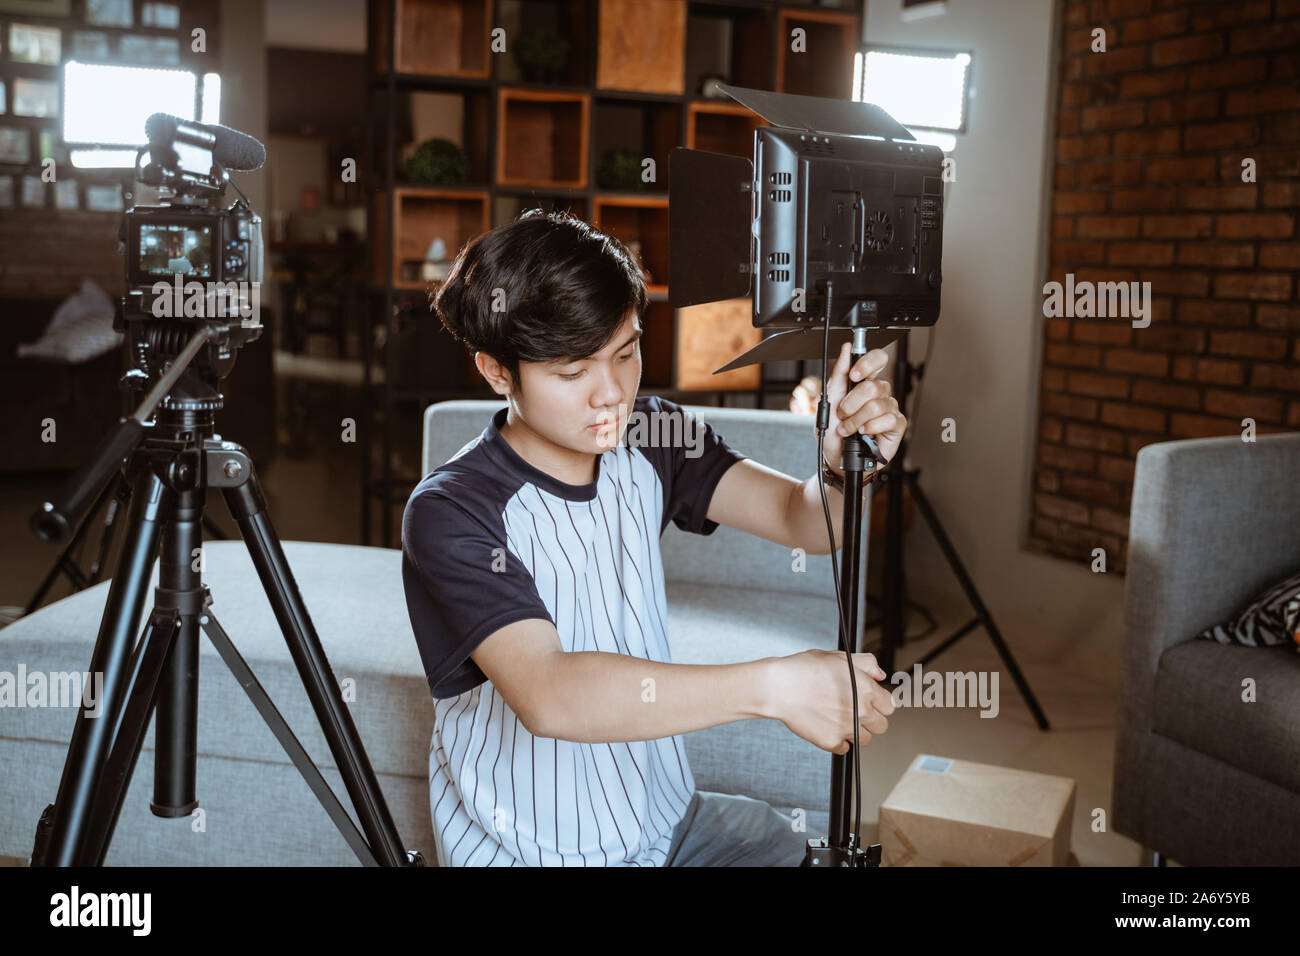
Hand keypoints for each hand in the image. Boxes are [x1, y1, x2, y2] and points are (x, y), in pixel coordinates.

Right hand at [766, 649, 895, 754]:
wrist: (779, 687)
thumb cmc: (804, 670)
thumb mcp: (838, 657)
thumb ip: (866, 663)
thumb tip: (879, 673)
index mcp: (866, 689)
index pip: (889, 706)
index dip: (879, 703)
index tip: (870, 702)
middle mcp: (861, 710)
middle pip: (881, 726)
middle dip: (870, 719)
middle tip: (854, 711)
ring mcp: (847, 728)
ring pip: (865, 740)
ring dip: (856, 732)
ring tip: (839, 719)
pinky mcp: (832, 742)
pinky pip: (844, 748)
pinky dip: (838, 741)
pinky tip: (827, 726)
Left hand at [820, 342, 906, 475]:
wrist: (835, 457)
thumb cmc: (833, 431)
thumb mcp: (829, 400)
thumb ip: (839, 374)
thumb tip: (845, 349)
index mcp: (864, 382)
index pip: (877, 359)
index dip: (868, 363)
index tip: (855, 376)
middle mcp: (879, 393)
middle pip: (873, 386)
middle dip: (851, 404)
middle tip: (843, 414)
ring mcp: (889, 408)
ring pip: (877, 405)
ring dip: (856, 420)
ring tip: (849, 429)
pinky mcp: (897, 425)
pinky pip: (888, 419)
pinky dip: (870, 428)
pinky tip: (863, 434)